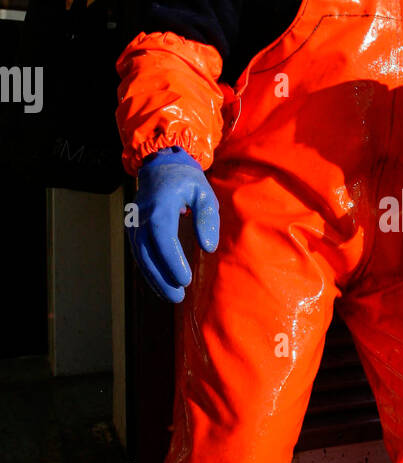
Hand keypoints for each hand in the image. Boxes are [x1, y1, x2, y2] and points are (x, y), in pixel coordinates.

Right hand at [129, 146, 219, 302]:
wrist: (160, 166)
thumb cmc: (186, 181)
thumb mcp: (204, 194)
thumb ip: (208, 219)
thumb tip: (208, 247)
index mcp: (161, 204)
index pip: (162, 236)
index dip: (171, 260)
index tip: (185, 280)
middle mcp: (142, 216)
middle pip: (146, 252)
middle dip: (161, 277)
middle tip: (178, 297)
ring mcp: (134, 223)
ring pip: (139, 256)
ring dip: (153, 278)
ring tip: (171, 296)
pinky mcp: (133, 230)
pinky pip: (138, 254)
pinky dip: (148, 271)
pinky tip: (160, 285)